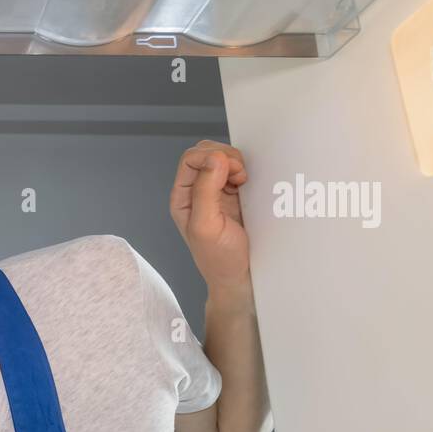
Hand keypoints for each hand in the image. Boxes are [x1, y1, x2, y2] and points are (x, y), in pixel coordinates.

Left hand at [169, 140, 251, 291]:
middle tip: (239, 176)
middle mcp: (197, 192)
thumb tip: (214, 158)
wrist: (240, 277)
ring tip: (244, 182)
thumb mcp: (207, 226)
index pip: (190, 159)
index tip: (230, 171)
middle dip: (225, 157)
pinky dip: (246, 171)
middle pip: (206, 154)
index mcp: (183, 198)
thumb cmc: (220, 259)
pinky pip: (238, 171)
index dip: (211, 157)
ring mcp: (216, 192)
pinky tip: (249, 186)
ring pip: (223, 159)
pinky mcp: (235, 195)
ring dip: (237, 163)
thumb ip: (206, 191)